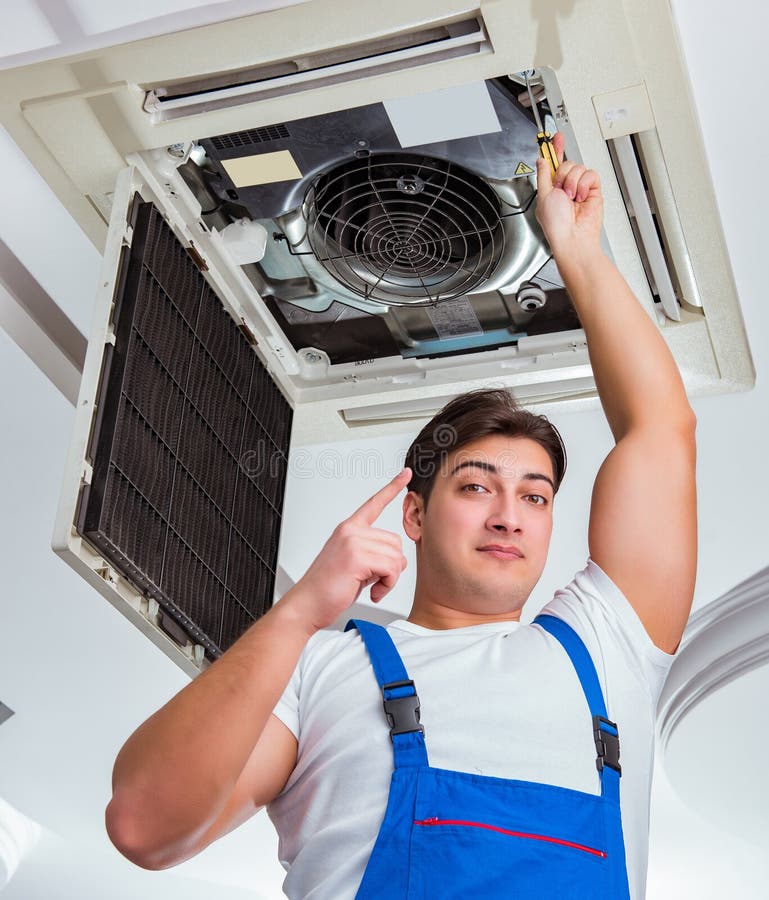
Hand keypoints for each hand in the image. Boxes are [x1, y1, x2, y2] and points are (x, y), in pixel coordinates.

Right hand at [282, 469, 411, 632]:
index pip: (374, 503)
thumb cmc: (327, 588)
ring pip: (396, 557)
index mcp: (348, 529)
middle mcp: (350, 531)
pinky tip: (372, 592)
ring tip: (371, 586)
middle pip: (395, 542)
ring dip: (390, 578)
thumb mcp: (352, 563)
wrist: (306, 604)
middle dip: (392, 567)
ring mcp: (352, 542)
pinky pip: (391, 569)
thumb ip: (373, 553)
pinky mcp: (356, 557)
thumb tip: (399, 559)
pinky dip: (387, 585)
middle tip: (374, 581)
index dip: (392, 488)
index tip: (405, 474)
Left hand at [535, 132, 602, 256]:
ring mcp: (579, 188)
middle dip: (562, 175)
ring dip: (572, 182)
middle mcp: (565, 187)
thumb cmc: (556, 224)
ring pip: (578, 167)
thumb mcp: (543, 196)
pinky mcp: (593, 190)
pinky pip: (590, 174)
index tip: (555, 137)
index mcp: (551, 188)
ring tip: (571, 198)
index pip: (553, 163)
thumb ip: (543, 175)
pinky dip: (584, 184)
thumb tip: (541, 159)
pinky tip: (581, 197)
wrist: (573, 237)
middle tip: (561, 191)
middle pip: (566, 163)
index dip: (554, 150)